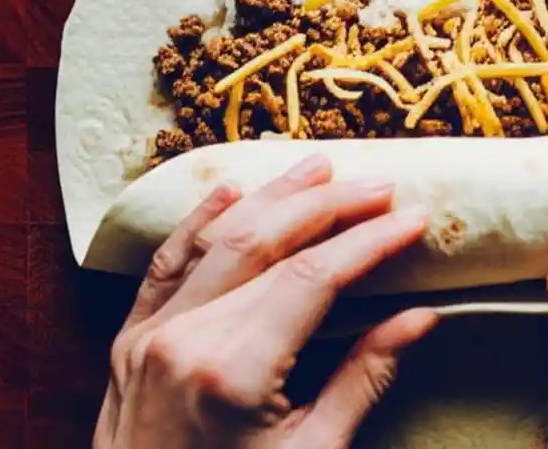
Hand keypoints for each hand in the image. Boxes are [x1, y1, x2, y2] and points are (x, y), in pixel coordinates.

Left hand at [95, 156, 434, 448]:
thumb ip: (363, 382)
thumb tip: (419, 319)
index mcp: (235, 373)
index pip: (315, 278)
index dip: (369, 242)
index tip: (413, 219)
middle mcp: (185, 340)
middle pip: (267, 244)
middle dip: (330, 207)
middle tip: (382, 185)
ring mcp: (149, 338)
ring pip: (217, 241)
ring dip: (272, 198)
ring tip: (320, 166)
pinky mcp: (127, 343)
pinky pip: (164, 265)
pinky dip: (197, 222)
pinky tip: (230, 191)